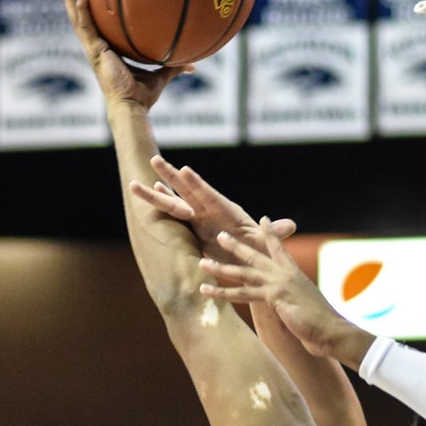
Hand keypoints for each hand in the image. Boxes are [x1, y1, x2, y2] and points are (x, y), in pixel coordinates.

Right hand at [62, 0, 187, 110]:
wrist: (132, 106)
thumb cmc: (143, 95)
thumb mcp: (160, 75)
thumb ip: (174, 66)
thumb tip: (193, 66)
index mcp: (107, 50)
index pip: (96, 26)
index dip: (91, 10)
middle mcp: (96, 47)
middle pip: (81, 18)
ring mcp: (92, 48)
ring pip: (77, 18)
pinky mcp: (93, 50)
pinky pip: (85, 24)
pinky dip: (81, 7)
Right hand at [129, 155, 296, 261]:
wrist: (246, 266)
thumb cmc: (256, 252)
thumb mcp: (264, 244)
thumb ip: (272, 234)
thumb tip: (290, 226)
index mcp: (225, 211)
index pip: (209, 196)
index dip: (198, 185)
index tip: (185, 170)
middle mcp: (209, 210)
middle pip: (187, 191)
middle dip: (171, 176)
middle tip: (154, 159)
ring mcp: (197, 218)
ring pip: (173, 202)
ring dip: (156, 193)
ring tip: (135, 183)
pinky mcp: (189, 228)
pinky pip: (171, 214)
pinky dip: (160, 203)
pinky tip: (148, 190)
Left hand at [199, 222, 364, 361]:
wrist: (332, 331)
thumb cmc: (321, 322)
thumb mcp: (306, 304)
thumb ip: (293, 298)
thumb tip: (288, 303)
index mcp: (294, 273)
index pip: (279, 248)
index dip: (270, 234)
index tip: (262, 220)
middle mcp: (285, 274)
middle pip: (255, 255)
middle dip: (236, 245)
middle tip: (220, 234)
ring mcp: (279, 284)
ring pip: (244, 273)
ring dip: (221, 267)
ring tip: (202, 262)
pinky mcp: (274, 297)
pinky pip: (242, 294)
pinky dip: (223, 292)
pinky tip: (207, 291)